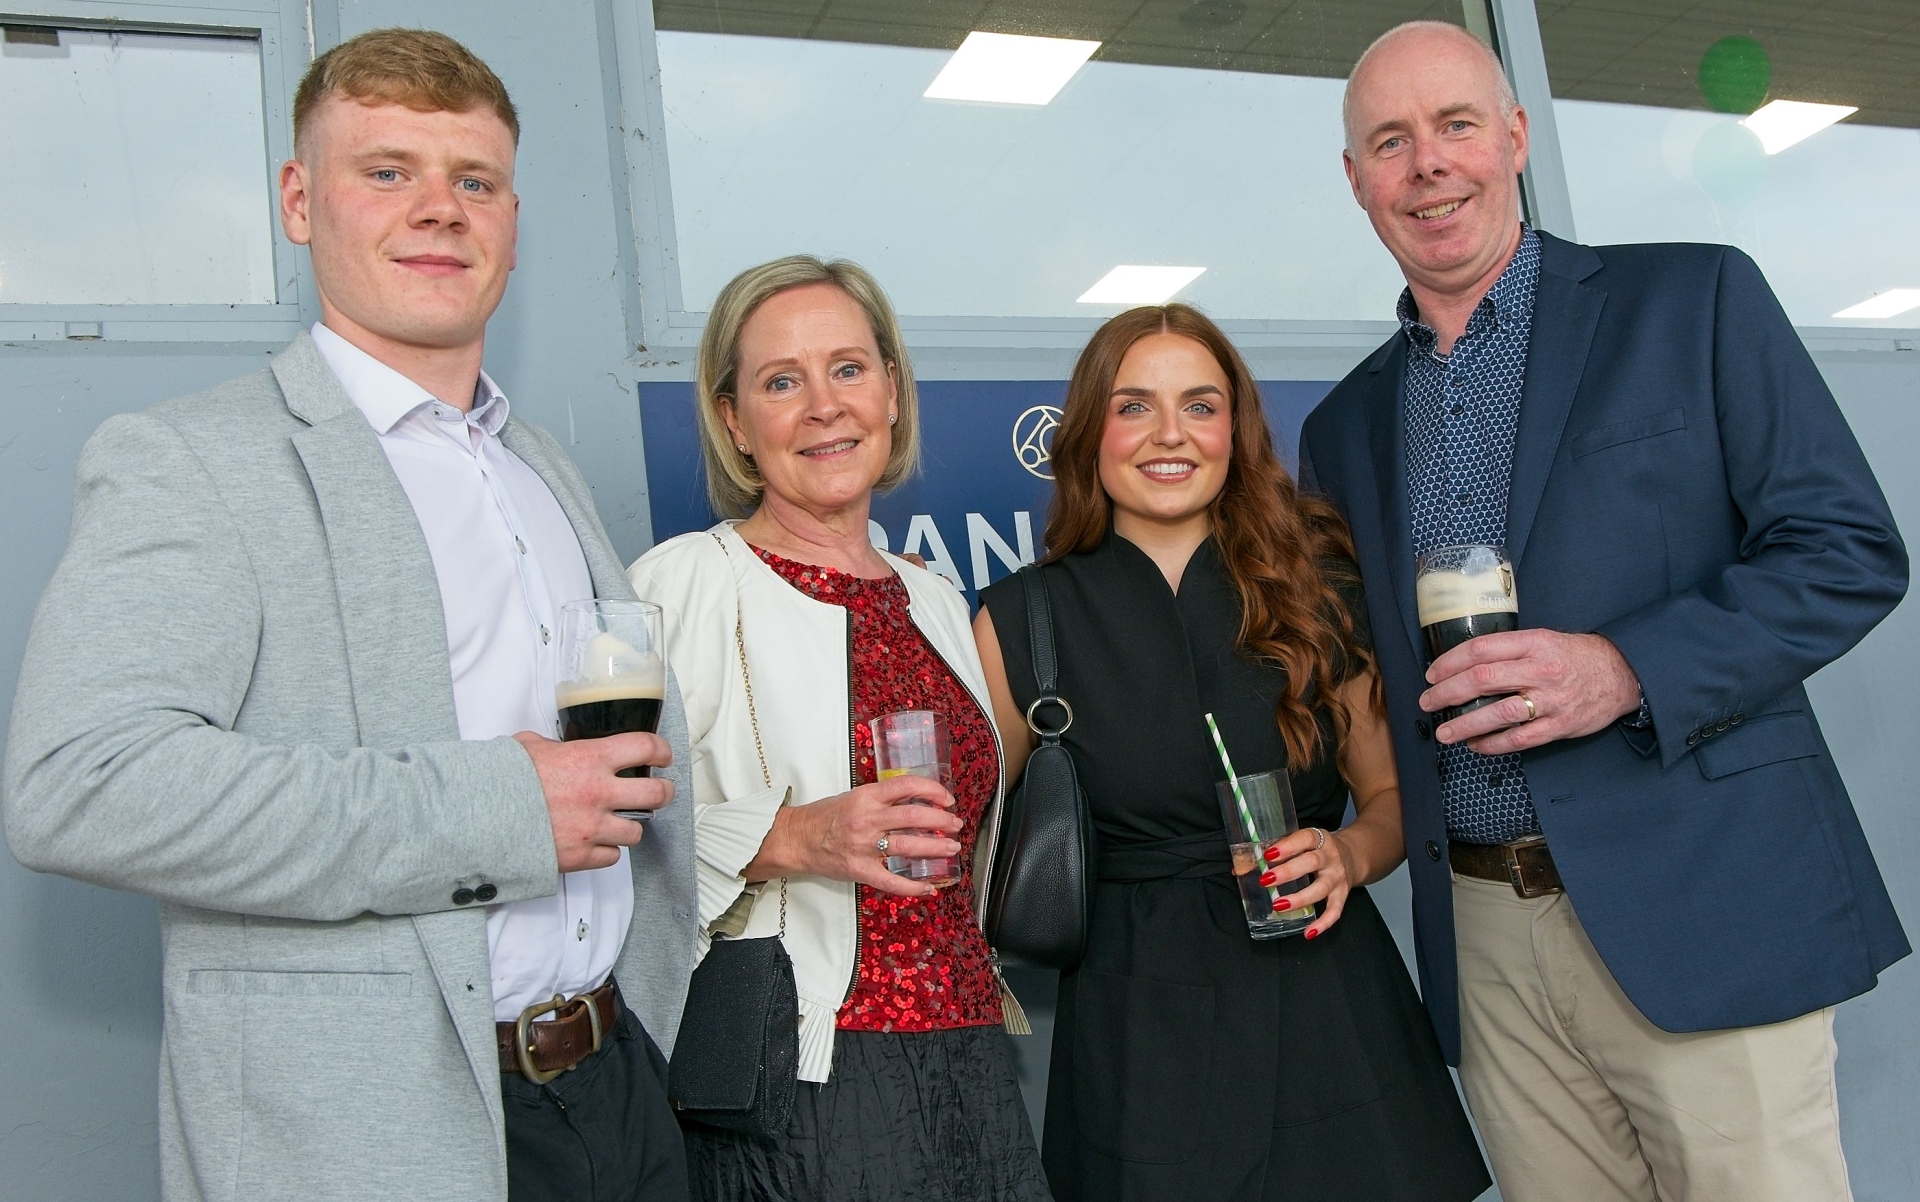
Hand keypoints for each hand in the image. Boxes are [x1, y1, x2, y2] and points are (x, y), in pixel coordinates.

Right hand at [514, 731, 674, 871]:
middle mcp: (599, 793)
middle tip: (660, 791)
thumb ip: (554, 747)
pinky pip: (612, 857)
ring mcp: (593, 828)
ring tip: (617, 821)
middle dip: (664, 791)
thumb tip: (558, 748)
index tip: (662, 756)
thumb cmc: (501, 781)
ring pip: (637, 832)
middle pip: (657, 794)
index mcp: (590, 759)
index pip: (646, 747)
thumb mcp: (528, 747)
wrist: (480, 819)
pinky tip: (593, 842)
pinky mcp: (581, 856)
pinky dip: (606, 851)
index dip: (662, 750)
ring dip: (629, 825)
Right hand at [755, 773, 963, 897]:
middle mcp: (867, 818)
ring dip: (936, 847)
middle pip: (915, 816)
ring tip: (951, 848)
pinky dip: (913, 886)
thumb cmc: (826, 816)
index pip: (907, 786)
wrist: (796, 838)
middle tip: (956, 825)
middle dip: (942, 820)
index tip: (947, 798)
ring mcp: (864, 846)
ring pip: (909, 845)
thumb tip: (918, 801)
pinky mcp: (859, 870)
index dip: (933, 790)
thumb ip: (883, 798)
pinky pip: (891, 880)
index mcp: (866, 796)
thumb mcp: (855, 796)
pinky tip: (928, 887)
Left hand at [1260, 826, 1357, 938]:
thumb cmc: (1317, 849)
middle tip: (1266, 880)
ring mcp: (1338, 877)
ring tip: (1278, 905)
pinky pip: (1335, 911)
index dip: (1287, 846)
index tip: (1268, 855)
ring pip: (1321, 888)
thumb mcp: (1301, 843)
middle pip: (1311, 863)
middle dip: (1288, 872)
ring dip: (1300, 898)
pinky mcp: (1343, 894)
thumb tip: (1238, 869)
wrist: (1354, 855)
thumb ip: (1274, 853)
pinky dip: (1323, 923)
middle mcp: (1331, 857)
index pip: (1304, 839)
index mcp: (1319, 839)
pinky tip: (1308, 932)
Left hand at [1420, 629, 1640, 754]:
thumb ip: (1509, 650)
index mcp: (1533, 643)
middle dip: (1448, 692)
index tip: (1431, 674)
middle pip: (1483, 679)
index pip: (1481, 649)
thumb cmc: (1574, 656)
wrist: (1621, 674)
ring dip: (1465, 724)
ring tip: (1444, 733)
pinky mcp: (1560, 725)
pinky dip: (1493, 744)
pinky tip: (1475, 745)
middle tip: (1427, 702)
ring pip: (1499, 713)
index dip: (1449, 662)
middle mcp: (1540, 670)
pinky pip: (1520, 739)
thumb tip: (1463, 665)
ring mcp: (1551, 700)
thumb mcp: (1543, 640)